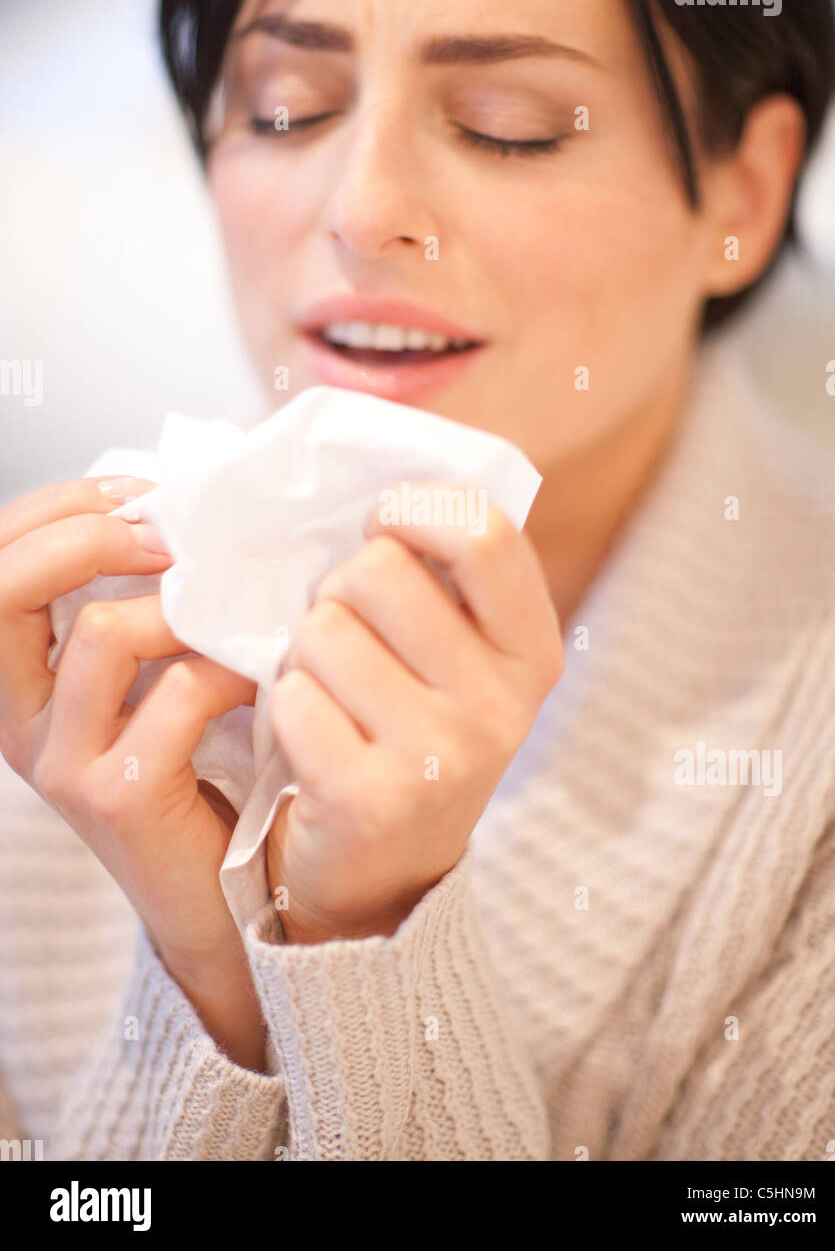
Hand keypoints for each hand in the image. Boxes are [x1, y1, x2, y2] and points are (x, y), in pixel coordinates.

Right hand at [0, 477, 265, 1068]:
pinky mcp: (119, 795)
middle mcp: (21, 721)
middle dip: (92, 534)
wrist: (224, 897)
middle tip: (171, 536)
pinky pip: (176, 693)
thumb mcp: (151, 680)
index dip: (59, 507)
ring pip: (103, 633)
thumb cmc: (201, 772)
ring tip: (231, 622)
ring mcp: (62, 762)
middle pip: (6, 586)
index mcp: (22, 682)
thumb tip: (173, 510)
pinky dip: (229, 670)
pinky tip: (257, 681)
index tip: (139, 490)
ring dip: (183, 608)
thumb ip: (142, 608)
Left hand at [266, 483, 563, 944]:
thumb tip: (382, 480)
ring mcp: (443, 757)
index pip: (483, 530)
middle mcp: (502, 705)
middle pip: (377, 571)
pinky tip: (310, 742)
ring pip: (321, 630)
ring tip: (329, 693)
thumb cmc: (408, 730)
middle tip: (343, 635)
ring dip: (302, 654)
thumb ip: (441, 574)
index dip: (413, 509)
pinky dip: (282, 709)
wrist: (384, 874)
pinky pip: (292, 698)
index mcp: (531, 651)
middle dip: (335, 591)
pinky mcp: (374, 800)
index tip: (380, 527)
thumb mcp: (457, 656)